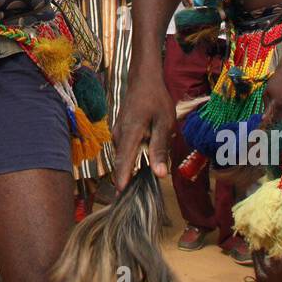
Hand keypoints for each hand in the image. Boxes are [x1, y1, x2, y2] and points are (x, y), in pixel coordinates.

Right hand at [111, 68, 173, 191]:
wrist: (143, 80)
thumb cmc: (156, 100)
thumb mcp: (164, 123)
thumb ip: (160, 149)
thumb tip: (159, 174)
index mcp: (130, 133)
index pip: (124, 162)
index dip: (123, 180)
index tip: (121, 198)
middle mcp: (119, 135)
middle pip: (121, 163)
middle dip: (126, 181)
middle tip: (130, 202)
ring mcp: (117, 134)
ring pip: (122, 158)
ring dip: (129, 171)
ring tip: (136, 188)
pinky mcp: (119, 133)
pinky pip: (123, 151)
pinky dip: (130, 160)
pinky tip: (141, 166)